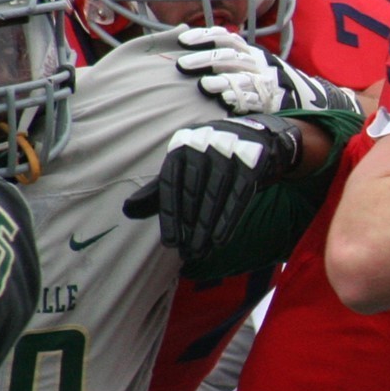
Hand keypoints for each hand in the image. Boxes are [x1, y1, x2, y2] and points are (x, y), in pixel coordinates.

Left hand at [123, 114, 304, 259]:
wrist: (260, 139)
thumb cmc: (214, 160)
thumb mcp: (185, 168)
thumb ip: (159, 189)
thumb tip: (128, 210)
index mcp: (181, 145)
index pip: (170, 184)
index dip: (170, 216)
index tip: (171, 242)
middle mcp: (203, 144)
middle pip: (193, 191)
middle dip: (190, 225)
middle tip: (188, 252)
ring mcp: (229, 150)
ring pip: (215, 195)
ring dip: (208, 227)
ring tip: (202, 250)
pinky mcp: (253, 160)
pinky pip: (239, 194)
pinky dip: (229, 218)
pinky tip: (221, 238)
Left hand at [176, 26, 358, 115]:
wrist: (302, 97)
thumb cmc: (262, 79)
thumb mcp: (246, 61)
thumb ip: (222, 53)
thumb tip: (183, 39)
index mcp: (249, 50)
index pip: (225, 37)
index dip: (204, 37)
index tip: (182, 41)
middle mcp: (256, 63)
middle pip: (229, 56)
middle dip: (204, 59)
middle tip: (182, 65)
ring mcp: (264, 81)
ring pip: (241, 77)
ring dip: (222, 81)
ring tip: (204, 85)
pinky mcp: (269, 100)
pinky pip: (254, 98)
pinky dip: (240, 98)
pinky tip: (226, 100)